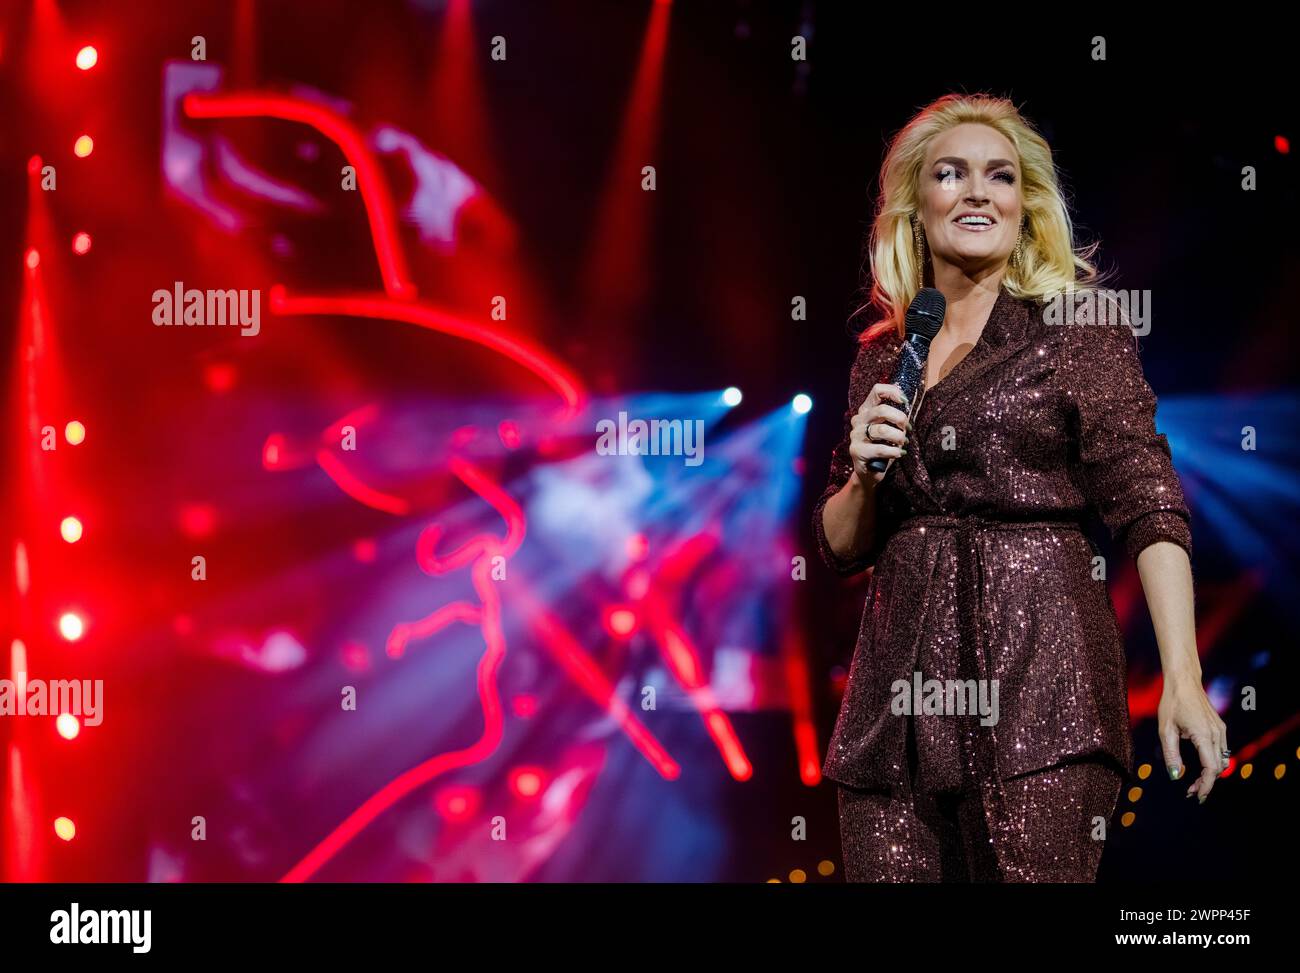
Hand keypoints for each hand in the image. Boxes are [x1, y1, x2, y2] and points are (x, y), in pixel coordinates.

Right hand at [848, 383, 911, 484]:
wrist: (869, 472)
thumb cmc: (882, 447)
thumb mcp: (889, 429)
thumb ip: (894, 417)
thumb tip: (908, 405)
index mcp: (866, 410)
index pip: (877, 391)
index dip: (893, 392)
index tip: (905, 402)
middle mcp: (859, 420)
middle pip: (881, 410)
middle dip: (900, 419)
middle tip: (907, 429)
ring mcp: (856, 436)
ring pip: (881, 430)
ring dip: (898, 437)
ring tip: (903, 443)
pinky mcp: (857, 451)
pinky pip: (880, 449)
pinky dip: (893, 451)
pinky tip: (899, 454)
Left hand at [1158, 676, 1228, 802]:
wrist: (1184, 681)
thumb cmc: (1172, 703)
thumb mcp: (1165, 730)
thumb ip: (1171, 754)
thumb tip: (1176, 776)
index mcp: (1204, 735)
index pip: (1210, 769)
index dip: (1206, 785)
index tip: (1197, 796)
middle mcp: (1216, 734)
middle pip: (1218, 768)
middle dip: (1206, 782)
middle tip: (1190, 791)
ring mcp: (1220, 730)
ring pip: (1221, 760)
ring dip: (1210, 773)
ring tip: (1194, 782)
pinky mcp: (1219, 727)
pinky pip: (1221, 750)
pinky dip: (1213, 762)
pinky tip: (1200, 766)